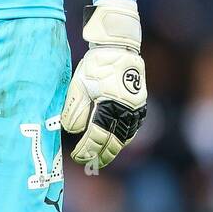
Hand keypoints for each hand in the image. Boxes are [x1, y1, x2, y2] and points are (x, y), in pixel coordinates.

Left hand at [60, 0, 146, 168]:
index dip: (87, 149)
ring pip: (126, 136)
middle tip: (90, 163)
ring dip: (114, 149)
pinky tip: (117, 142)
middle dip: (101, 154)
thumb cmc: (96, 65)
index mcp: (109, 104)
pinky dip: (124, 137)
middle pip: (114, 141)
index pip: (97, 135)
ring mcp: (136, 108)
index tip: (78, 156)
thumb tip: (73, 131)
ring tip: (102, 157)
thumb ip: (75, 109)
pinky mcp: (139, 104)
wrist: (119, 48)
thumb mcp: (79, 85)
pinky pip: (133, 127)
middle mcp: (126, 109)